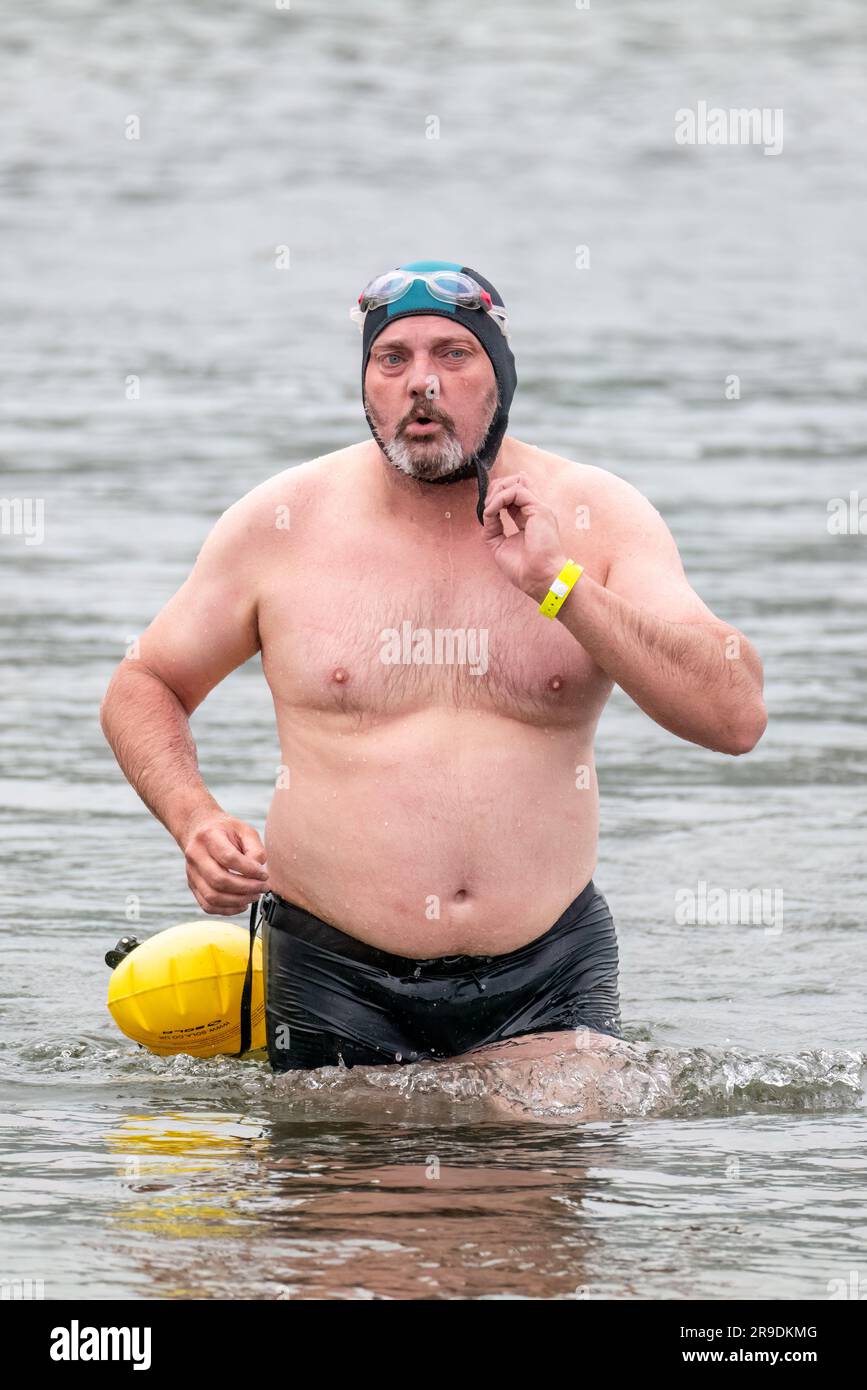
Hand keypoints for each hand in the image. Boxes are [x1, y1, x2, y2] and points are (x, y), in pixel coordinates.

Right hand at [182, 812, 269, 914]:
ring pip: (212, 896)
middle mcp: (195, 855)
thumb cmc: (226, 830)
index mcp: (209, 836)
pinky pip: (207, 905)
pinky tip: (242, 904)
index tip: (264, 875)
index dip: (250, 870)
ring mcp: (191, 872)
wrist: (199, 829)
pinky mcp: (192, 885)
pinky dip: (227, 910)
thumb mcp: (245, 830)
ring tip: (255, 896)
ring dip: (238, 901)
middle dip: (246, 888)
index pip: (229, 858)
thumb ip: (255, 849)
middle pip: (219, 880)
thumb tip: (259, 873)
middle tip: (263, 887)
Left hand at [481, 474, 567, 601]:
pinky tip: (492, 511)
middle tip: (486, 506)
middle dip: (496, 491)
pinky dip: (499, 499)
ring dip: (496, 493)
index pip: (515, 496)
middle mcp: (535, 512)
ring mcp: (539, 509)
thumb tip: (486, 515)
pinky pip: (516, 492)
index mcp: (530, 519)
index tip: (486, 508)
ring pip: (516, 484)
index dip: (498, 496)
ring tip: (488, 509)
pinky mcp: (539, 509)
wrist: (539, 579)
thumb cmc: (525, 570)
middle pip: (516, 484)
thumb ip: (494, 529)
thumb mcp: (500, 545)